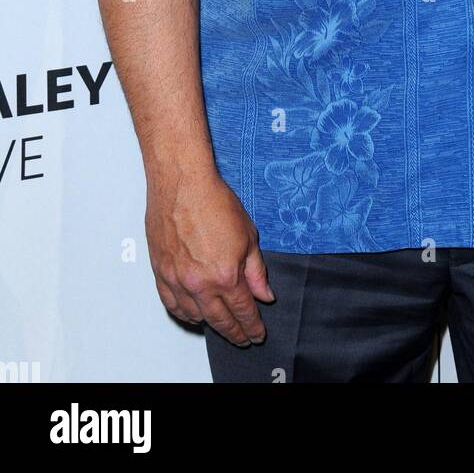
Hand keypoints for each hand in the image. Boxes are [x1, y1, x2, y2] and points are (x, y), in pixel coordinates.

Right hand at [145, 166, 274, 345]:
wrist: (182, 183)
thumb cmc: (214, 201)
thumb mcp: (248, 235)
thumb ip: (256, 271)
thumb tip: (264, 294)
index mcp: (225, 275)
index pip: (243, 311)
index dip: (252, 326)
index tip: (257, 334)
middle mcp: (199, 283)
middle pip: (220, 320)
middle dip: (234, 332)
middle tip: (243, 339)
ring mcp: (177, 280)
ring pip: (195, 316)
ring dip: (210, 324)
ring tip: (221, 326)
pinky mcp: (160, 273)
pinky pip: (172, 305)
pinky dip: (184, 314)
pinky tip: (193, 314)